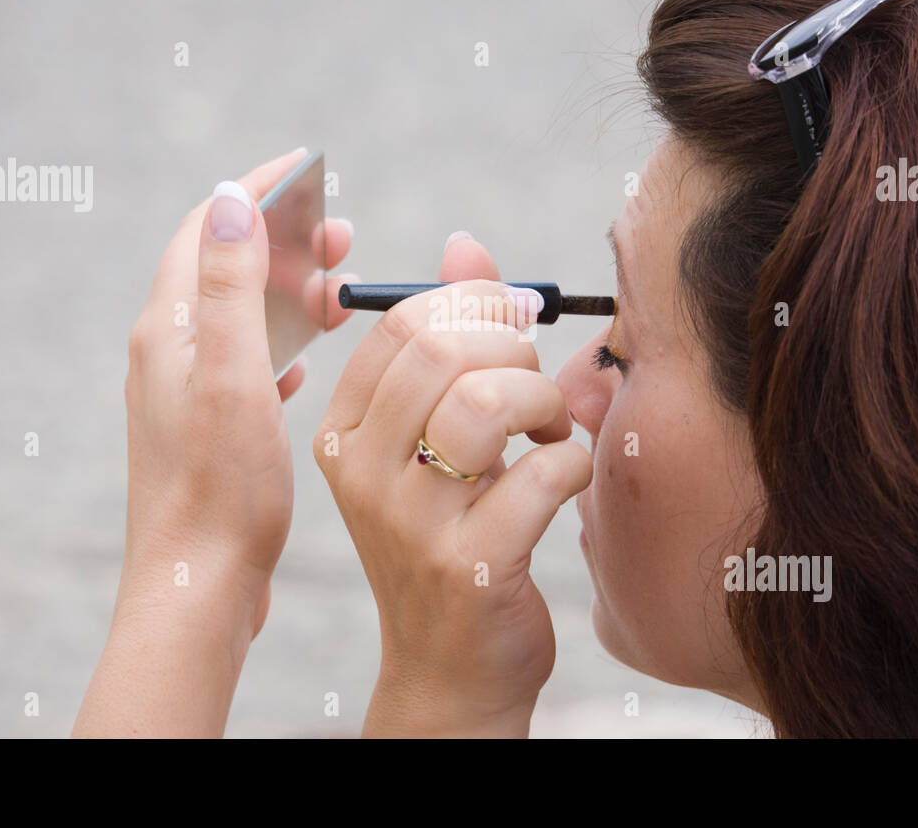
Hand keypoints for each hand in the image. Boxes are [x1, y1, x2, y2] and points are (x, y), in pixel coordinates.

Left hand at [74, 148, 356, 735]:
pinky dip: (277, 343)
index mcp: (170, 330)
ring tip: (336, 295)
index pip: (208, 227)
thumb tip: (229, 199)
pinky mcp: (204, 430)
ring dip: (284, 291)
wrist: (199, 586)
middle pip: (223, 266)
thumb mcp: (232, 375)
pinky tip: (304, 363)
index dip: (256, 189)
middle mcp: (167, 353)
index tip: (309, 168)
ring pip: (237, 316)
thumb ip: (230, 285)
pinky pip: (243, 363)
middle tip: (341, 240)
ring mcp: (182, 393)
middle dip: (281, 238)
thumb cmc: (221, 487)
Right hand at [315, 232, 591, 736]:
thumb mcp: (432, 439)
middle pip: (446, 349)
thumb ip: (451, 340)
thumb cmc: (449, 538)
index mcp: (342, 430)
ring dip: (547, 401)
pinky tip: (565, 480)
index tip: (516, 325)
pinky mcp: (470, 566)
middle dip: (518, 351)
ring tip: (552, 431)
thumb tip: (466, 246)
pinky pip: (545, 472)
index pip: (405, 321)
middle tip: (539, 385)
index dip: (478, 306)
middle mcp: (361, 472)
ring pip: (490, 400)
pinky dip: (575, 463)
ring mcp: (410, 523)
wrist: (450, 670)